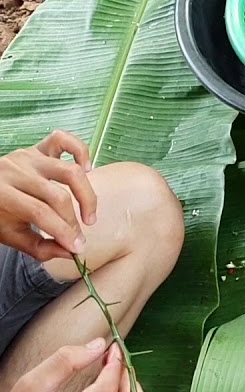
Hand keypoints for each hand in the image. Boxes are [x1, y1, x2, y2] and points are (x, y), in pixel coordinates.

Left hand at [0, 130, 96, 261]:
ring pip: (70, 171)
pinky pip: (63, 139)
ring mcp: (28, 156)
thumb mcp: (11, 236)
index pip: (41, 213)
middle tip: (80, 238)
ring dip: (87, 195)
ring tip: (89, 214)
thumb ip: (40, 247)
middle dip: (73, 222)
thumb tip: (70, 252)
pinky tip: (87, 169)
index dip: (63, 232)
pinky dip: (80, 151)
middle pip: (58, 196)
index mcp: (2, 193)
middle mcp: (15, 170)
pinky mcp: (37, 148)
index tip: (77, 248)